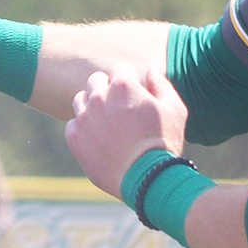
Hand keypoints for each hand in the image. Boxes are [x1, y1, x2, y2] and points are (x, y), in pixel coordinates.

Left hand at [63, 62, 187, 200]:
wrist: (147, 178)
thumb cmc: (163, 142)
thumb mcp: (175, 110)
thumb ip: (162, 84)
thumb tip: (152, 69)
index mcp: (123, 86)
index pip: (120, 69)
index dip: (129, 81)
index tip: (134, 94)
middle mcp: (99, 97)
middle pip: (96, 80)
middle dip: (107, 89)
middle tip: (119, 108)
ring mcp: (84, 117)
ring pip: (80, 100)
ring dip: (91, 106)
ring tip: (107, 123)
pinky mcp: (74, 138)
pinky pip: (73, 124)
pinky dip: (82, 128)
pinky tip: (97, 139)